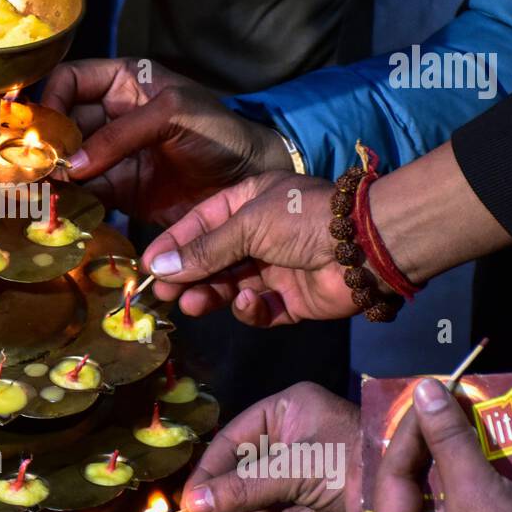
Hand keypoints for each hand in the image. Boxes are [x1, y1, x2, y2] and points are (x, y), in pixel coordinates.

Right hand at [41, 58, 290, 226]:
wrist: (251, 182)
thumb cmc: (221, 133)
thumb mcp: (174, 115)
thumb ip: (122, 134)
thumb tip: (72, 164)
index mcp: (124, 83)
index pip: (71, 80)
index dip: (52, 100)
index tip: (43, 130)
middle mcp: (112, 117)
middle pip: (63, 125)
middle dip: (48, 145)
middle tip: (36, 169)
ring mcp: (115, 156)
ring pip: (70, 162)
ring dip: (55, 177)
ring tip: (43, 192)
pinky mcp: (121, 192)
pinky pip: (87, 194)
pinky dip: (73, 201)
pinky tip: (62, 208)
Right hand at [141, 172, 358, 323]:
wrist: (365, 247)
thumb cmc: (302, 220)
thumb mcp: (246, 225)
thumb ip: (203, 250)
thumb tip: (157, 267)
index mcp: (249, 202)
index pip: (200, 223)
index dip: (173, 245)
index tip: (147, 266)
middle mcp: (261, 234)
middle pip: (213, 259)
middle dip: (188, 275)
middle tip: (164, 293)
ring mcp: (277, 268)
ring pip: (232, 287)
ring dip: (212, 294)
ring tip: (193, 304)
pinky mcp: (292, 300)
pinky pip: (261, 310)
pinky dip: (251, 310)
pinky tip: (249, 303)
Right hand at [180, 382, 358, 511]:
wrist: (415, 495)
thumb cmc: (352, 463)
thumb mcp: (292, 471)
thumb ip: (240, 488)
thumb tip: (190, 505)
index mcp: (287, 410)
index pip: (231, 439)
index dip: (210, 471)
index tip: (190, 501)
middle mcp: (295, 436)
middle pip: (246, 477)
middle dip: (261, 500)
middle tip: (269, 510)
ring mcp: (308, 470)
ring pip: (267, 504)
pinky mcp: (322, 499)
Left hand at [369, 378, 511, 511]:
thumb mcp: (479, 489)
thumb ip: (448, 439)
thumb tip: (425, 389)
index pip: (387, 484)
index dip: (403, 436)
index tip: (418, 401)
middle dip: (377, 472)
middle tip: (377, 436)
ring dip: (402, 485)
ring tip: (402, 449)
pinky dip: (424, 500)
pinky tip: (428, 473)